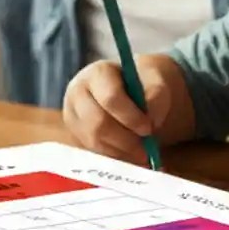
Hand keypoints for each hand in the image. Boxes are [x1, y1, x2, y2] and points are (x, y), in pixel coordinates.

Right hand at [63, 55, 180, 164]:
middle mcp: (78, 92)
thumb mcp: (153, 80)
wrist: (127, 91)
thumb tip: (152, 120)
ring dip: (120, 151)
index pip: (110, 98)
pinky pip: (92, 151)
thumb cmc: (140, 84)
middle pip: (98, 124)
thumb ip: (156, 94)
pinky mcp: (74, 134)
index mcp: (98, 73)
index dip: (131, 117)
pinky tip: (128, 153)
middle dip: (125, 140)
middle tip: (146, 150)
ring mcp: (72, 115)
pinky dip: (113, 156)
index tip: (148, 129)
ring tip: (140, 153)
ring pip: (94, 141)